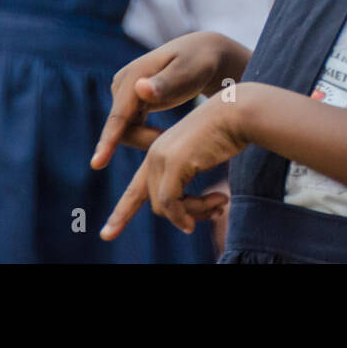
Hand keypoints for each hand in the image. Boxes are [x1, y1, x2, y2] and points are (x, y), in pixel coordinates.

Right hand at [92, 30, 246, 169]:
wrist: (201, 54)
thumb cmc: (199, 63)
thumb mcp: (187, 72)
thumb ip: (166, 83)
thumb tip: (140, 88)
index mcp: (134, 75)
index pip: (118, 115)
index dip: (108, 141)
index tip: (96, 164)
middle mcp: (122, 83)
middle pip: (121, 128)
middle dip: (145, 140)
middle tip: (175, 142)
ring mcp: (124, 92)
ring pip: (125, 131)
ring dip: (148, 139)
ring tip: (177, 135)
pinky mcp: (129, 101)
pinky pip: (131, 128)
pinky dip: (148, 136)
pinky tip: (166, 135)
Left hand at [101, 93, 246, 239]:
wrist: (238, 112)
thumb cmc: (226, 135)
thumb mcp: (201, 159)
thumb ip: (187, 183)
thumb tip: (186, 222)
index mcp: (158, 153)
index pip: (136, 190)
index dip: (122, 214)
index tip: (108, 235)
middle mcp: (155, 154)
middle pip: (159, 204)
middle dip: (188, 214)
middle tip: (217, 210)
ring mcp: (161, 157)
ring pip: (166, 207)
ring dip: (196, 212)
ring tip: (221, 204)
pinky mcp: (173, 162)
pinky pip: (173, 203)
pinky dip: (191, 212)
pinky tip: (219, 201)